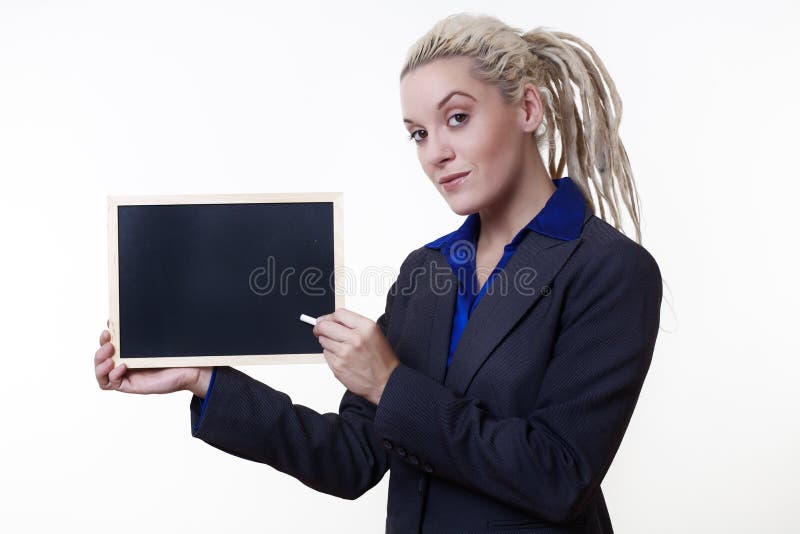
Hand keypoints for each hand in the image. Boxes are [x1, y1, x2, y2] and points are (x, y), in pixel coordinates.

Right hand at [95, 319, 211, 396]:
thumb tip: (128, 316)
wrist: (190, 370)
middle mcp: (124, 362)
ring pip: (101, 374)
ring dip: (99, 364)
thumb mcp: (158, 339)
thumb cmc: (176, 354)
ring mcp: (127, 375)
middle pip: (100, 359)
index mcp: (128, 351)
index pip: (107, 344)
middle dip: (100, 350)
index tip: (109, 327)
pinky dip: (113, 375)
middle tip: (108, 342)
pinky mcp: (131, 385)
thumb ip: (143, 330)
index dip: (104, 337)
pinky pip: (112, 383)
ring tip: (109, 357)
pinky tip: (122, 366)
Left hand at [312, 307, 399, 404]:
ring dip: (328, 342)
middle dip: (320, 328)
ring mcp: (345, 353)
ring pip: (323, 340)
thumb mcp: (374, 333)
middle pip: (324, 326)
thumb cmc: (381, 359)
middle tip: (321, 331)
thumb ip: (353, 324)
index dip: (330, 317)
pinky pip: (326, 354)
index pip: (339, 313)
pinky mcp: (338, 366)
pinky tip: (343, 358)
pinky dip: (331, 355)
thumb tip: (329, 320)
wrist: (385, 382)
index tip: (327, 321)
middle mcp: (355, 338)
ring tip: (341, 348)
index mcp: (366, 327)